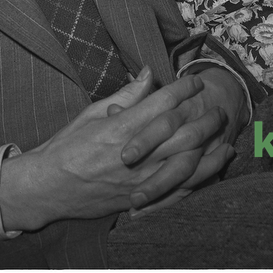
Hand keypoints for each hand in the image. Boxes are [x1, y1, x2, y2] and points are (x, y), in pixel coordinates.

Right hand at [0, 67, 229, 230]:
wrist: (49, 187)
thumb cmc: (67, 146)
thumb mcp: (92, 114)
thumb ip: (125, 96)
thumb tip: (149, 74)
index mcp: (121, 128)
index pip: (163, 104)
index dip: (184, 90)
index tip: (196, 82)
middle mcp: (136, 155)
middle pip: (183, 133)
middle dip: (205, 117)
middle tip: (218, 107)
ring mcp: (141, 180)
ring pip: (188, 162)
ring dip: (210, 147)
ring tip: (224, 134)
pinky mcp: (142, 198)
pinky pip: (180, 189)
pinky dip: (202, 177)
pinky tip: (214, 165)